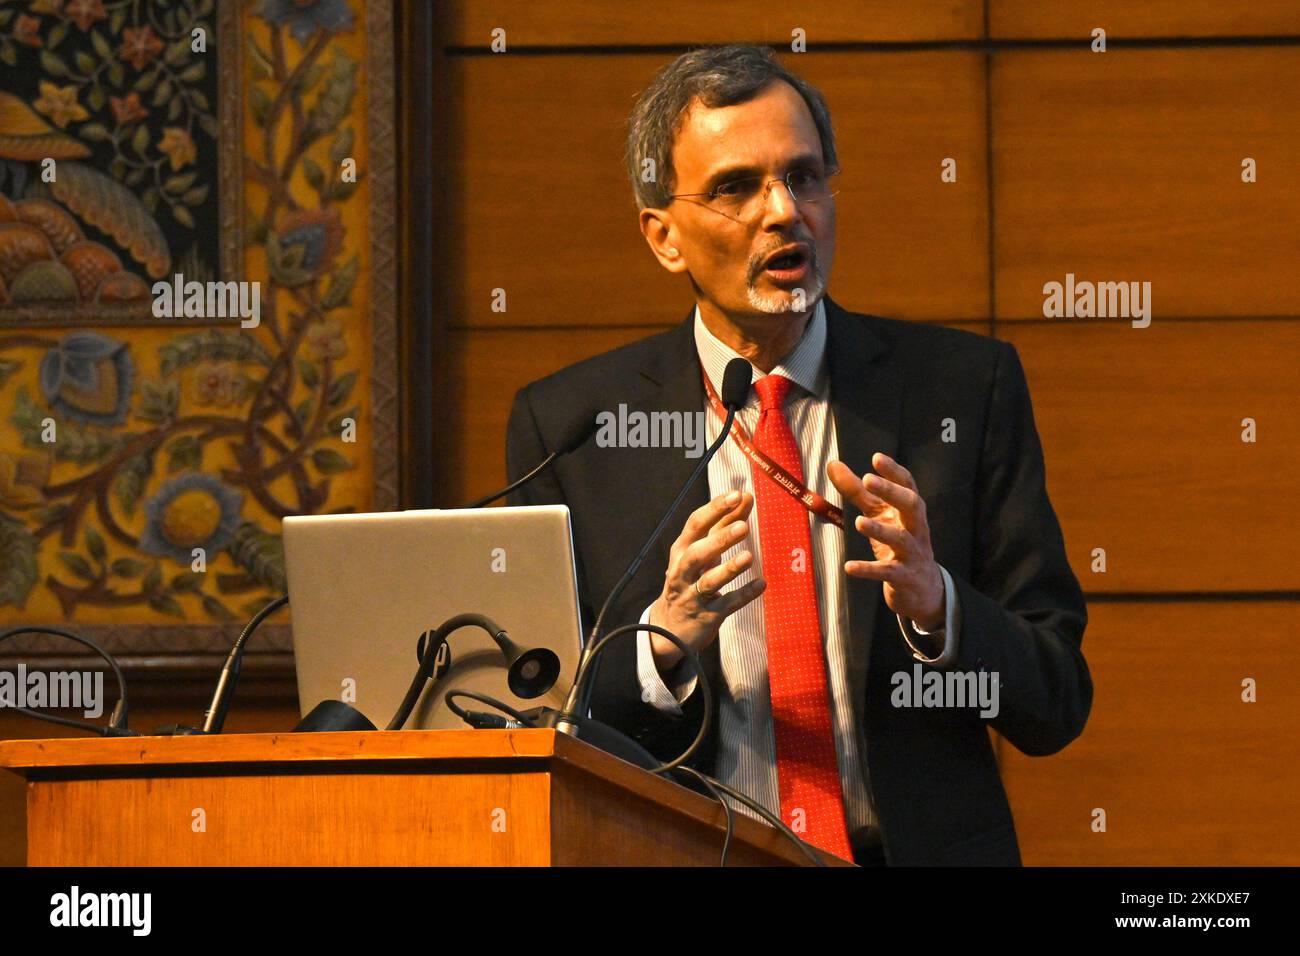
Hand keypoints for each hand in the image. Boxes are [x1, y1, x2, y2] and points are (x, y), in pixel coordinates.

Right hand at [648, 490, 765, 671]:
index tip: (737, 495)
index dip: (715, 509)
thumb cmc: (691, 579)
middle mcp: (682, 572)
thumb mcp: (703, 551)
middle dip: (719, 539)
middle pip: (697, 553)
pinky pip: (725, 605)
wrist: (669, 628)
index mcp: (681, 550)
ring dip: (728, 568)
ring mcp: (692, 595)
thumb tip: (745, 496)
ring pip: (708, 581)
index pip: (695, 525)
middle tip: (743, 526)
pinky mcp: (706, 616)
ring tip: (749, 556)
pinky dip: (743, 594)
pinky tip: (761, 585)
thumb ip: (723, 524)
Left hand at [827, 453, 944, 630]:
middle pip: (911, 505)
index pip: (907, 485)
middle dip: (891, 491)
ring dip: (880, 530)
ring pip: (901, 539)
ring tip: (859, 522)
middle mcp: (915, 528)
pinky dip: (868, 569)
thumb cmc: (898, 544)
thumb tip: (833, 464)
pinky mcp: (903, 577)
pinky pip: (887, 572)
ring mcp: (912, 553)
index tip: (876, 458)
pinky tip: (849, 567)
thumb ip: (857, 491)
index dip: (893, 471)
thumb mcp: (879, 515)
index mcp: (909, 511)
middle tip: (867, 479)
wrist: (923, 589)